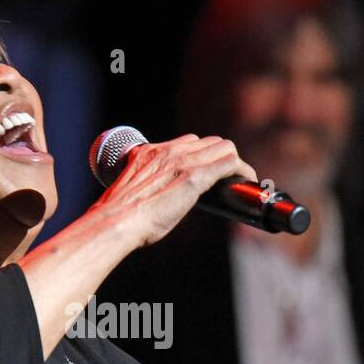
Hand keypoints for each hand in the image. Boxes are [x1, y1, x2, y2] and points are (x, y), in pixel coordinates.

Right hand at [94, 134, 257, 247]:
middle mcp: (166, 150)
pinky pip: (229, 163)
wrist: (116, 221)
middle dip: (222, 157)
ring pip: (223, 147)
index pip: (188, 142)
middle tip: (228, 178)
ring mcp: (181, 161)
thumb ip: (146, 185)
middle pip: (209, 141)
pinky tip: (247, 181)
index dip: (204, 156)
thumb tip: (157, 201)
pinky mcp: (194, 176)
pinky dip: (242, 170)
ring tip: (239, 180)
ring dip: (234, 162)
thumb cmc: (120, 217)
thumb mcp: (132, 190)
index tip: (209, 170)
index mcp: (149, 152)